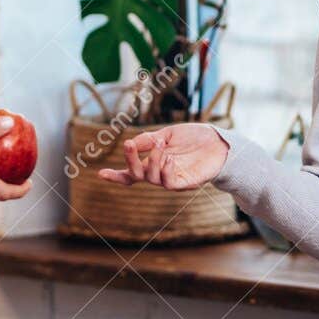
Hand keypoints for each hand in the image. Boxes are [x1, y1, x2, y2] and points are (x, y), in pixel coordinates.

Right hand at [97, 123, 228, 189]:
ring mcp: (171, 180)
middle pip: (137, 175)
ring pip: (152, 178)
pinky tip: (168, 158)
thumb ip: (149, 140)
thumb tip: (131, 143)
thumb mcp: (167, 134)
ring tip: (160, 146)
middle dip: (130, 161)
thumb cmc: (194, 137)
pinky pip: (169, 182)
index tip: (100, 174)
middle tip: (128, 145)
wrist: (218, 142)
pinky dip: (165, 170)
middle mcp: (159, 173)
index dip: (116, 175)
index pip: (131, 172)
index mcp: (152, 162)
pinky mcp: (185, 183)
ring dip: (151, 161)